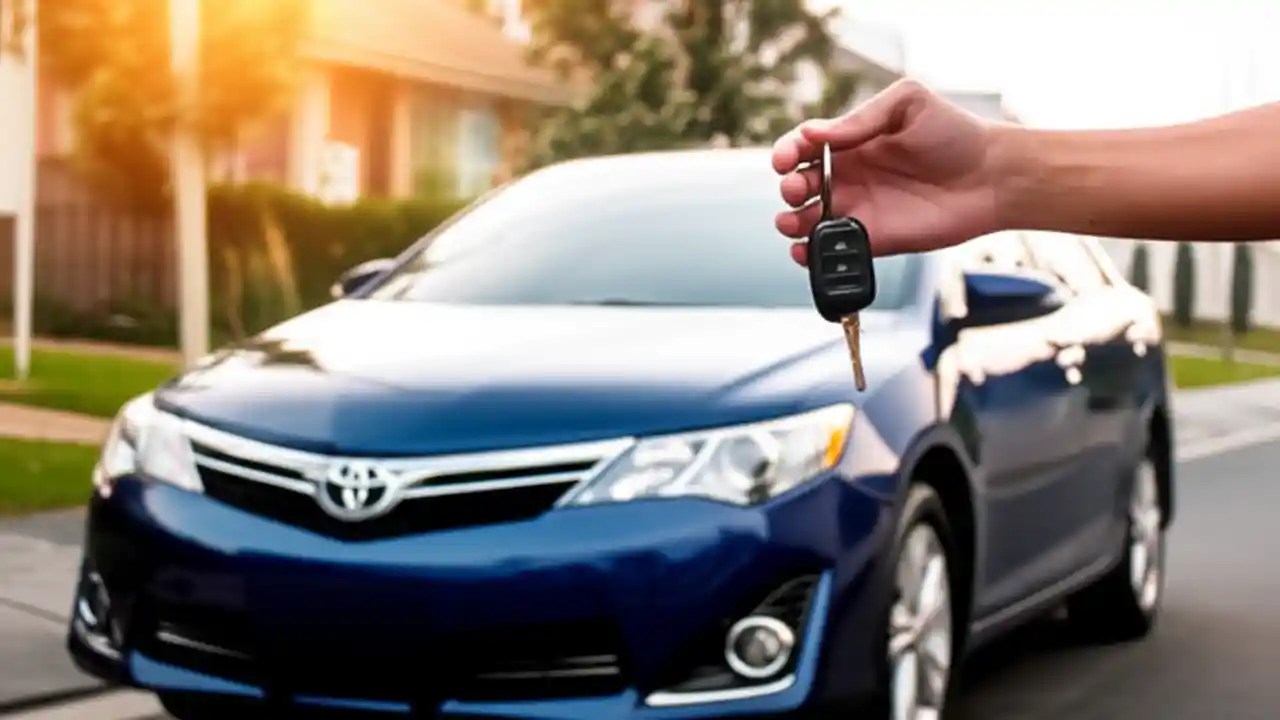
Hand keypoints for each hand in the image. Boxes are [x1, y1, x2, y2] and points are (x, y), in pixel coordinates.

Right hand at [773, 79, 1011, 263]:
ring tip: (795, 223)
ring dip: (792, 222)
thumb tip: (815, 133)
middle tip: (798, 190)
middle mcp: (850, 176)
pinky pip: (834, 250)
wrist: (992, 176)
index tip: (786, 159)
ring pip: (808, 220)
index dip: (787, 152)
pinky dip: (812, 254)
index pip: (804, 146)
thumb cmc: (955, 133)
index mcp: (852, 142)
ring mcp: (859, 209)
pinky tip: (808, 250)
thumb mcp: (908, 103)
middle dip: (789, 188)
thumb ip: (861, 118)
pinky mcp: (873, 239)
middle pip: (799, 185)